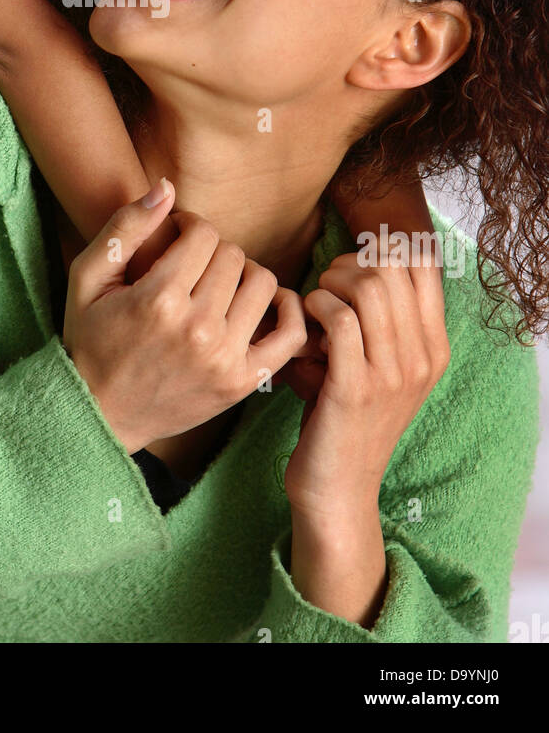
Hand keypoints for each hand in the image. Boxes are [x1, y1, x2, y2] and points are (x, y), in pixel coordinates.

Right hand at [62, 179, 307, 454]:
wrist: (98, 413)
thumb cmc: (89, 339)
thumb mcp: (87, 278)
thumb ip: (126, 227)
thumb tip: (166, 186)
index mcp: (159, 299)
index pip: (203, 233)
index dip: (188, 225)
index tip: (175, 236)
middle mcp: (197, 328)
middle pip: (233, 255)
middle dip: (212, 250)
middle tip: (192, 263)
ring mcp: (224, 358)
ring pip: (262, 283)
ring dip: (243, 274)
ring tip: (220, 283)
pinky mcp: (243, 382)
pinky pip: (290, 333)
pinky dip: (288, 309)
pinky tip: (267, 302)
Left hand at [282, 249, 450, 520]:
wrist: (338, 489)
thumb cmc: (348, 417)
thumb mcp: (383, 368)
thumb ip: (386, 320)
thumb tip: (365, 256)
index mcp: (434, 349)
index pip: (423, 266)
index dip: (381, 251)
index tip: (354, 269)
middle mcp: (422, 360)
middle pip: (391, 269)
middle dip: (349, 264)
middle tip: (326, 287)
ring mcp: (392, 375)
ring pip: (368, 288)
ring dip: (330, 284)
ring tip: (315, 304)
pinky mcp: (355, 388)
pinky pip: (340, 320)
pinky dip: (316, 307)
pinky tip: (305, 321)